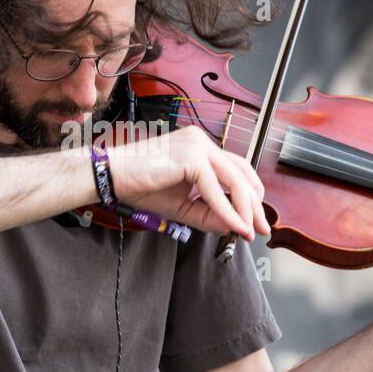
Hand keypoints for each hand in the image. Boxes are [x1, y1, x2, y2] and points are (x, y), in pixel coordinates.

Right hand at [104, 126, 269, 240]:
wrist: (112, 178)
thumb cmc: (141, 186)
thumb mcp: (183, 206)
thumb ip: (210, 214)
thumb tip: (237, 226)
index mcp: (200, 147)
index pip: (236, 168)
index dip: (249, 195)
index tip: (253, 219)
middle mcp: (201, 141)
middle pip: (241, 172)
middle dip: (254, 204)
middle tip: (260, 228)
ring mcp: (197, 145)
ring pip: (234, 179)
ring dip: (245, 208)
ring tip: (248, 230)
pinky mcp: (191, 156)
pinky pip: (215, 188)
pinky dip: (226, 210)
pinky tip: (233, 225)